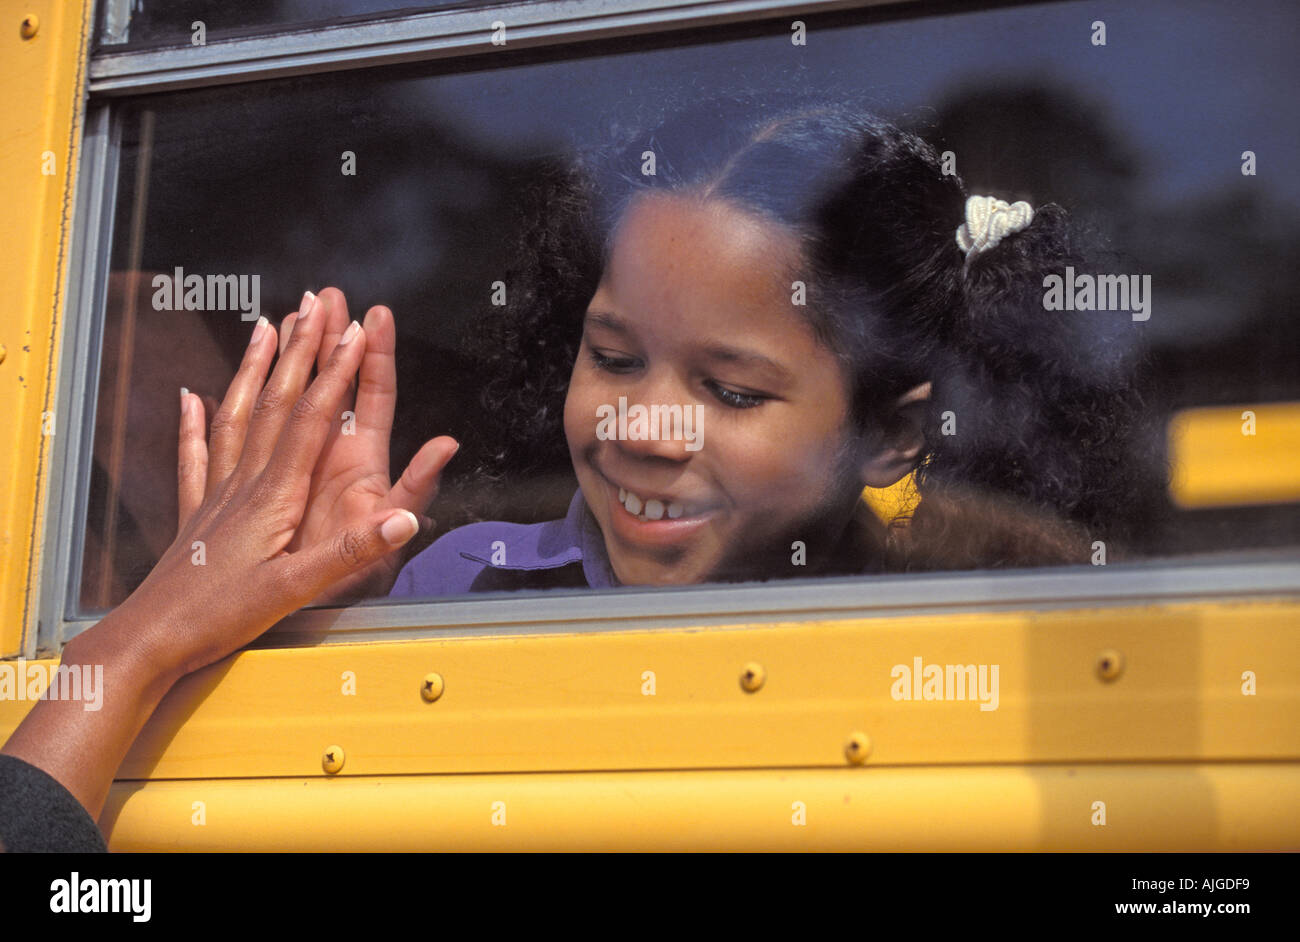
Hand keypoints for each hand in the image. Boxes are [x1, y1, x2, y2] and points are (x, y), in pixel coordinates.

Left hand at [154, 293, 429, 676]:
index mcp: (274, 497)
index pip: (311, 420)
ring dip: (255, 369)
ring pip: (237, 416)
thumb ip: (351, 553)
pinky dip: (193, 422)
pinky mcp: (196, 517)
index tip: (356, 330)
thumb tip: (403, 520)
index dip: (337, 373)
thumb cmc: (219, 618)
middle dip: (302, 351)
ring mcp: (217, 496)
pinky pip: (196, 456)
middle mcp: (245, 484)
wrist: (149, 642)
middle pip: (277, 403)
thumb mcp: (295, 591)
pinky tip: (187, 398)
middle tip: (317, 304)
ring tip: (265, 328)